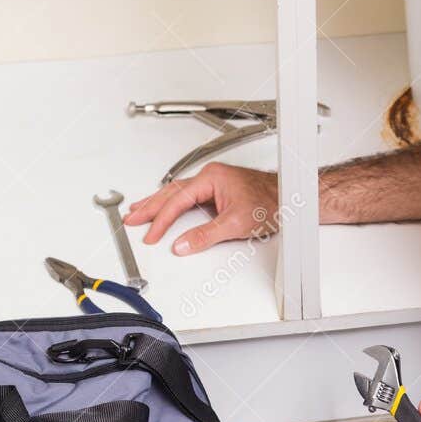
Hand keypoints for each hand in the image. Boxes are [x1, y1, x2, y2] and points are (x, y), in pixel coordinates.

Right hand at [123, 164, 279, 254]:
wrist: (289, 197)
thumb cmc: (270, 203)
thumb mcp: (236, 223)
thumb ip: (206, 235)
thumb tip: (182, 245)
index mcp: (211, 178)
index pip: (178, 201)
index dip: (161, 220)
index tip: (151, 235)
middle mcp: (209, 177)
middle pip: (171, 192)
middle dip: (149, 206)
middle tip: (130, 218)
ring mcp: (212, 182)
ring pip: (176, 192)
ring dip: (157, 203)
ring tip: (138, 211)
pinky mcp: (216, 191)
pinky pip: (186, 196)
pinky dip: (172, 203)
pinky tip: (163, 208)